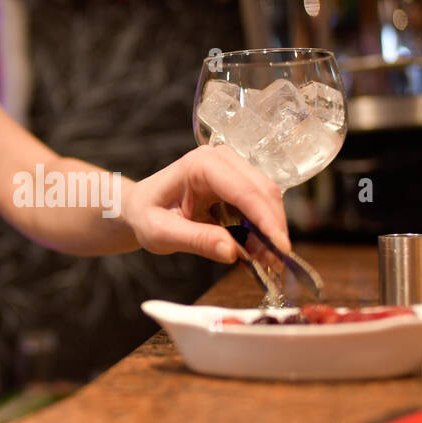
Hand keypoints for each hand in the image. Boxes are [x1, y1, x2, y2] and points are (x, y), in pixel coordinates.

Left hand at [121, 144, 289, 262]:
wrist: (140, 207)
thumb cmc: (146, 215)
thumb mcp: (161, 233)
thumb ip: (196, 240)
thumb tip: (231, 252)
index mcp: (200, 165)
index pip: (244, 191)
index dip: (267, 220)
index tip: (281, 248)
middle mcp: (221, 159)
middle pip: (264, 192)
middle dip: (274, 229)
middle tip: (277, 264)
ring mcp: (233, 168)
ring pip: (267, 199)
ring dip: (271, 231)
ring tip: (266, 262)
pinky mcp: (238, 182)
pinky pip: (260, 206)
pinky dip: (263, 230)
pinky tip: (258, 252)